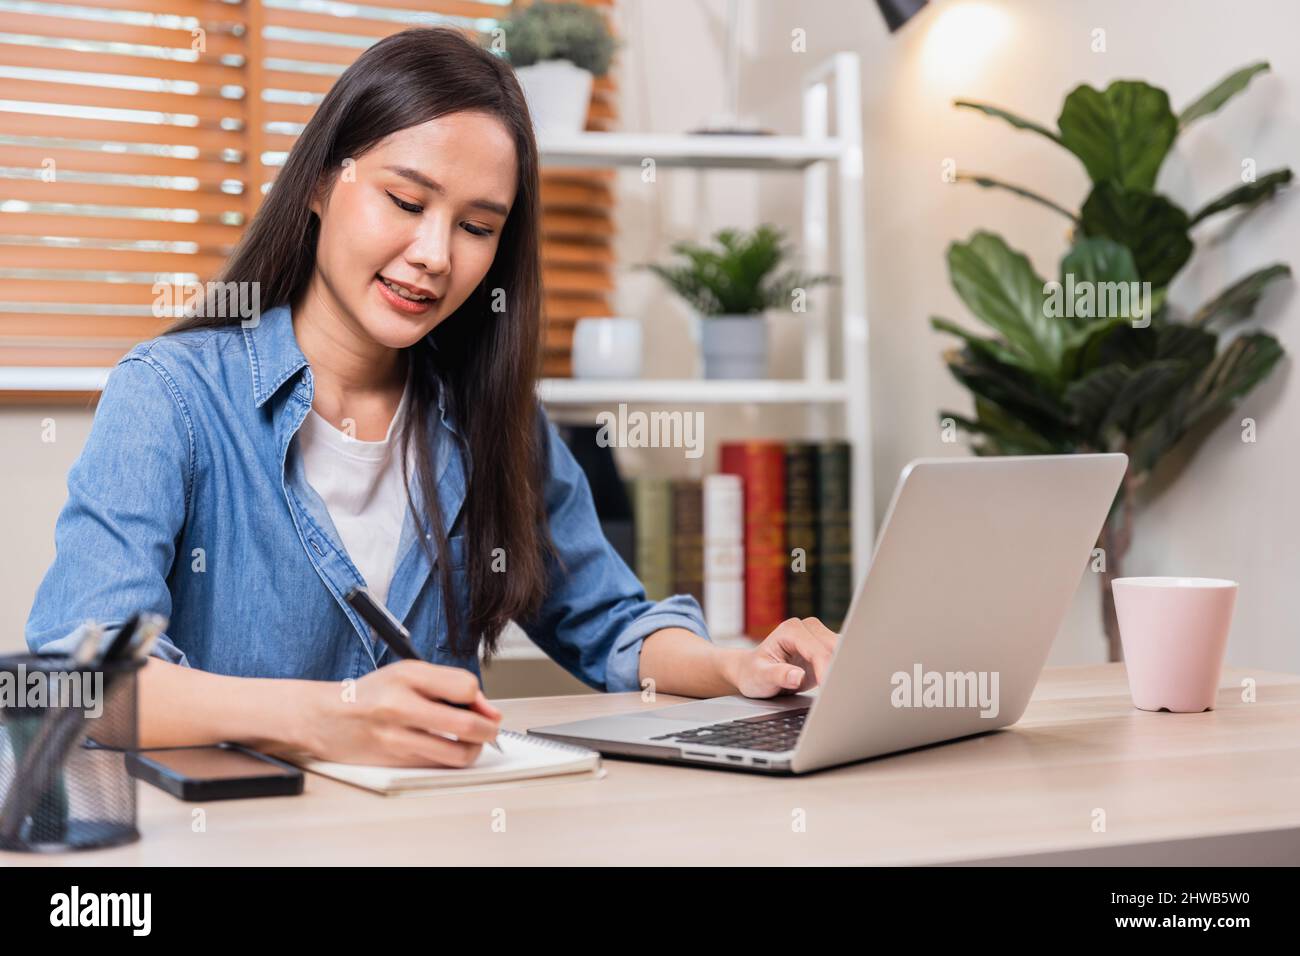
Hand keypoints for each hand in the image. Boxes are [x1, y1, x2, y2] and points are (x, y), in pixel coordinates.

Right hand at [303, 659, 502, 766]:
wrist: (323, 717)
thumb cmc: (371, 694)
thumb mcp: (407, 674)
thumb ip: (448, 685)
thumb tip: (487, 709)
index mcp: (407, 676)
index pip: (465, 687)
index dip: (479, 699)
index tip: (478, 705)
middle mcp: (400, 706)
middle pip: (466, 725)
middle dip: (488, 731)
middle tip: (490, 730)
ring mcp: (396, 738)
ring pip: (456, 754)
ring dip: (473, 750)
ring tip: (471, 743)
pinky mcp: (394, 762)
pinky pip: (438, 766)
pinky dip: (450, 759)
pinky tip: (446, 749)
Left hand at [727, 617, 838, 698]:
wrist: (753, 673)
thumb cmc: (754, 673)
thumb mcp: (760, 676)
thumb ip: (778, 675)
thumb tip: (797, 676)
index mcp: (790, 630)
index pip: (817, 651)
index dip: (825, 671)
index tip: (828, 690)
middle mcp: (807, 628)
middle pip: (835, 647)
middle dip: (839, 670)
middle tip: (841, 693)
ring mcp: (819, 637)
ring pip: (844, 650)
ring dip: (845, 669)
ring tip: (844, 691)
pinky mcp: (826, 649)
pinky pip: (843, 657)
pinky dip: (845, 670)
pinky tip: (844, 686)